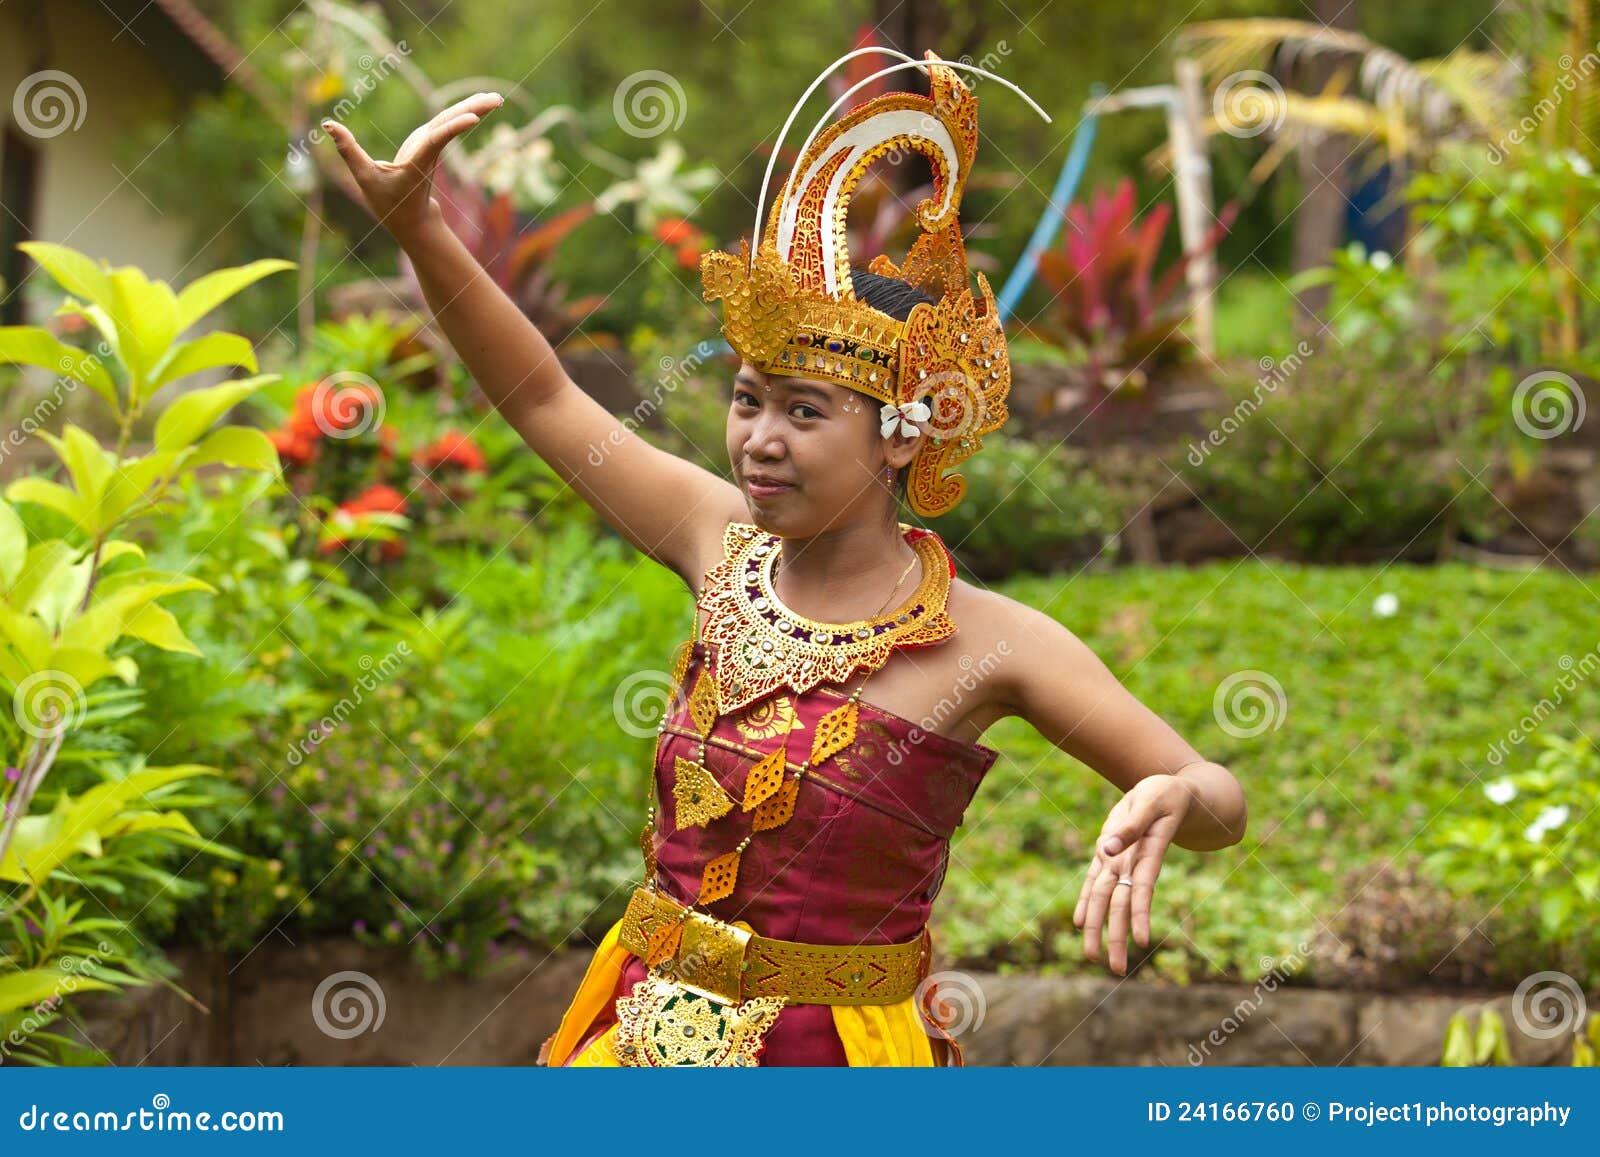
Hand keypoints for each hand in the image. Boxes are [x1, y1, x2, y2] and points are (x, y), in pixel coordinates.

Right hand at [322, 91, 503, 240]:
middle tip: (498, 98)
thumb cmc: (389, 204)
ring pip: (453, 121)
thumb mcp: (365, 178)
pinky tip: (479, 105)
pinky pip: (447, 124)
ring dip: (474, 107)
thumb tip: (327, 124)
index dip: (454, 127)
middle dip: (475, 110)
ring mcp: (430, 147)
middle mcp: (428, 151)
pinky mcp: (428, 145)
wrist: (412, 222)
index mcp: (418, 161)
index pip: (437, 140)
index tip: (474, 118)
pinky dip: (461, 112)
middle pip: (452, 124)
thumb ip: (348, 151)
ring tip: (497, 97)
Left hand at [1072, 773, 1192, 975]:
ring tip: (1094, 958)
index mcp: (1146, 852)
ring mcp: (1122, 860)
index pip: (1142, 889)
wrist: (1169, 792)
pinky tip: (1081, 924)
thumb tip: (1106, 849)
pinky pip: (1097, 881)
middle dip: (1116, 936)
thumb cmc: (1165, 794)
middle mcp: (1133, 862)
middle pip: (1122, 903)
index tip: (1141, 942)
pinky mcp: (1111, 853)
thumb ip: (1131, 825)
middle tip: (1114, 969)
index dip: (1140, 914)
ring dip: (1101, 928)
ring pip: (1108, 898)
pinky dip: (1089, 901)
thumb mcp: (1150, 801)